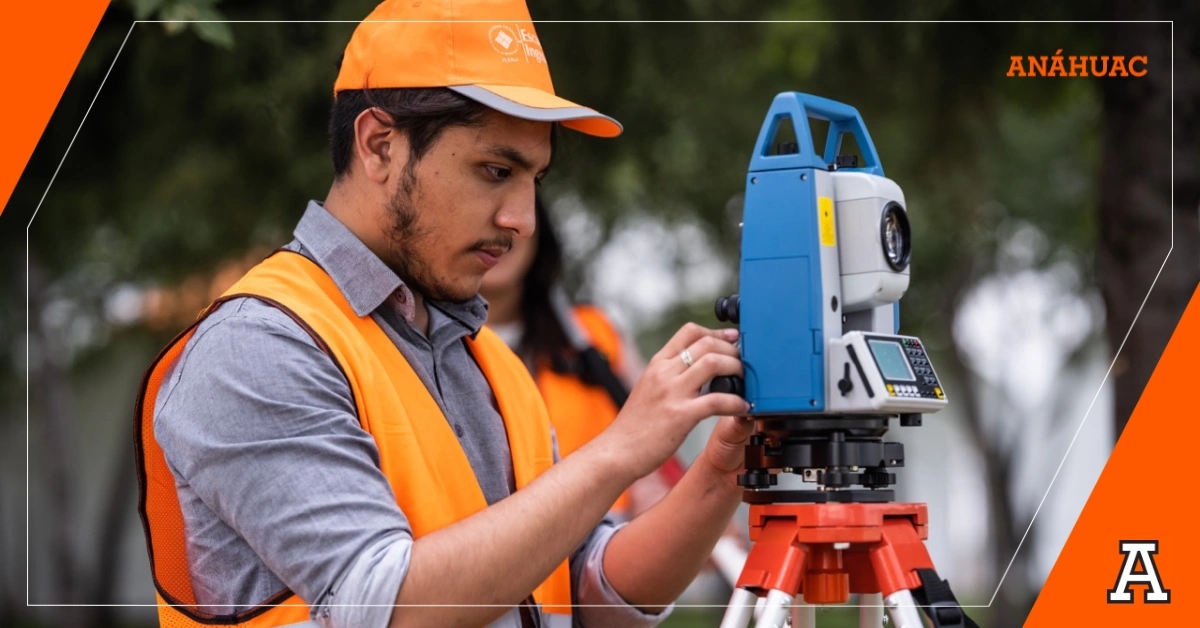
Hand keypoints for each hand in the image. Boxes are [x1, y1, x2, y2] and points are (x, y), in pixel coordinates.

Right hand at [599, 323, 747, 479]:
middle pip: (706, 343)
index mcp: (657, 364)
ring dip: (736, 369)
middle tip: (744, 363)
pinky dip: (735, 402)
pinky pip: (717, 401)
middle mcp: (664, 373)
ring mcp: (672, 393)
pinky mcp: (680, 415)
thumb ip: (669, 376)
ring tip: (745, 381)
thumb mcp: (648, 389)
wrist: (616, 451)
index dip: (716, 332)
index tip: (732, 340)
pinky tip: (743, 408)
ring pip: (713, 363)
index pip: (689, 331)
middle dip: (732, 350)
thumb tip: (694, 371)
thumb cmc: (634, 426)